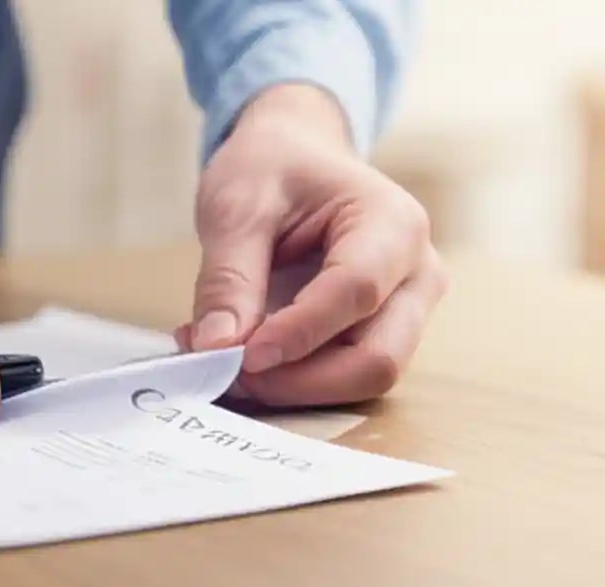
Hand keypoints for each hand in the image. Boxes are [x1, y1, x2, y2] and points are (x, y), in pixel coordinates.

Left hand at [180, 84, 447, 406]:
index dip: (297, 333)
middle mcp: (416, 273)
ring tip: (223, 360)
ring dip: (291, 387)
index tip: (237, 355)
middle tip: (226, 372)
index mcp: (392, 223)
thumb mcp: (236, 207)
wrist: (292, 155)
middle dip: (299, 380)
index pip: (355, 292)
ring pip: (363, 378)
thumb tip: (215, 348)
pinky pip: (343, 376)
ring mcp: (405, 309)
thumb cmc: (273, 168)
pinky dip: (290, 379)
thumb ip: (228, 278)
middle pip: (376, 358)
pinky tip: (240, 355)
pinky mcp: (380, 333)